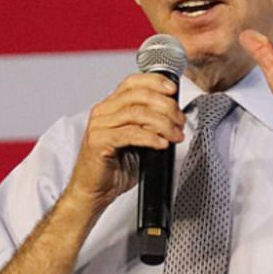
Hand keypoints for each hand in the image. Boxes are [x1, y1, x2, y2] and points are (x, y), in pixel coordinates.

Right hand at [67, 73, 184, 211]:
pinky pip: (130, 134)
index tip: (173, 90)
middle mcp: (103, 112)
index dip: (155, 82)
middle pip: (138, 95)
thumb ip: (149, 124)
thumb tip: (173, 115)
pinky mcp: (99, 142)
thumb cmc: (113, 168)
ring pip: (137, 113)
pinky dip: (150, 137)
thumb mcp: (137, 140)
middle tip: (179, 120)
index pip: (133, 82)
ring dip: (163, 123)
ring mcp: (99, 126)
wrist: (93, 191)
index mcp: (111, 106)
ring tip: (175, 134)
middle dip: (165, 106)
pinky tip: (161, 143)